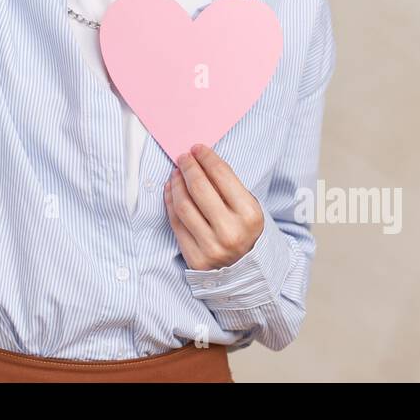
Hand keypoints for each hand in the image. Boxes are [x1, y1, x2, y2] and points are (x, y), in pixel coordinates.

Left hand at [164, 143, 264, 270]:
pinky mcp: (195, 257)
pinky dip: (170, 202)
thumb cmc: (244, 230)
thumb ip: (227, 186)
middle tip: (183, 157)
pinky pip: (176, 223)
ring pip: (184, 205)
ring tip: (176, 173)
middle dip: (189, 167)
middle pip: (200, 188)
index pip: (222, 176)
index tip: (197, 148)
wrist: (245, 270)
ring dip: (176, 183)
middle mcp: (231, 231)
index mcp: (249, 215)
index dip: (207, 158)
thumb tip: (200, 160)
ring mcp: (211, 247)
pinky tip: (171, 190)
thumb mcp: (247, 207)